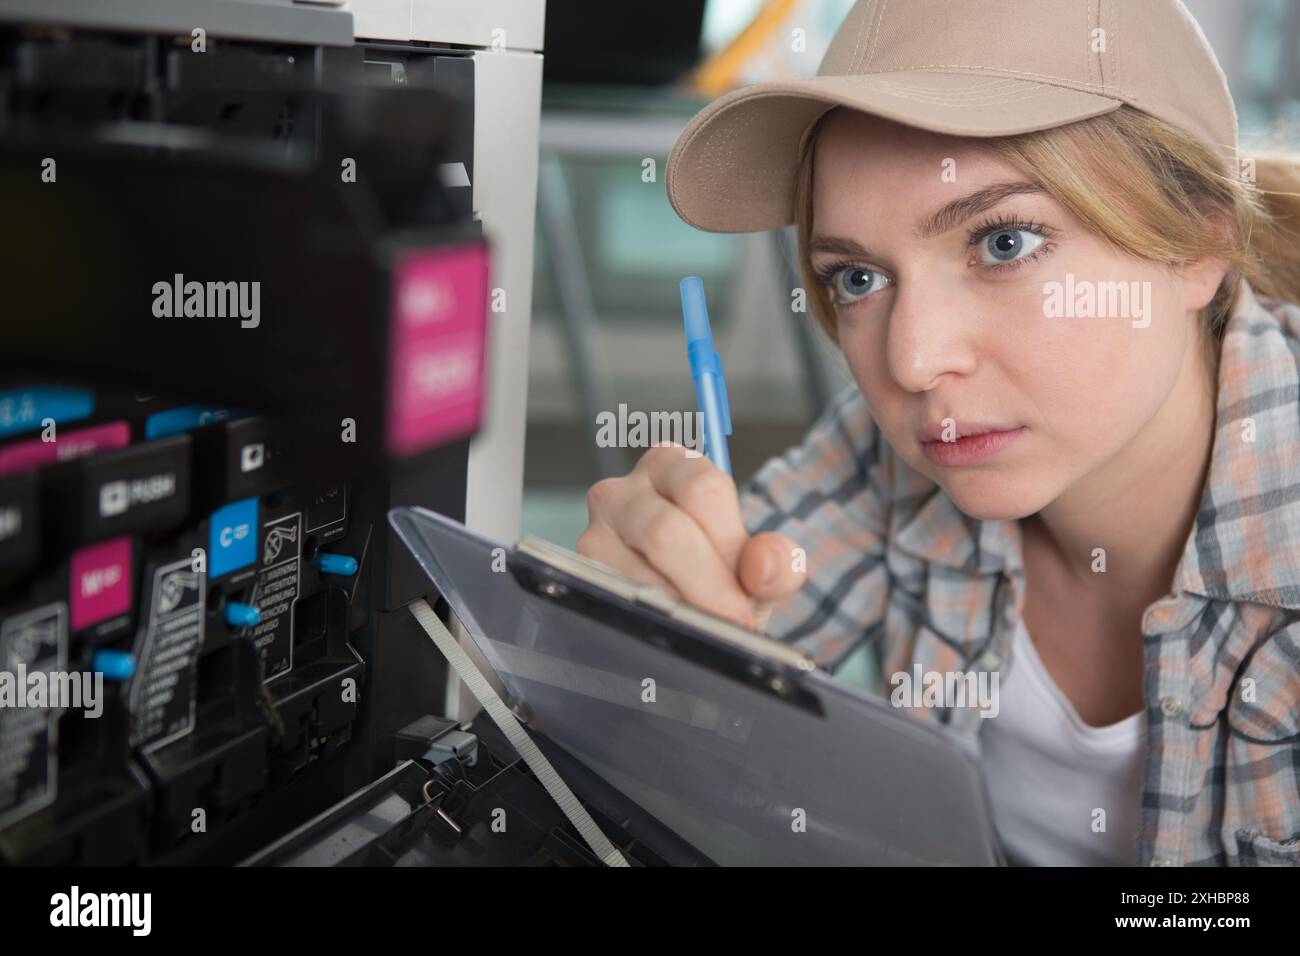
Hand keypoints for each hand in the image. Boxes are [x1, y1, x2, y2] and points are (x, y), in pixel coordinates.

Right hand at [577, 443, 804, 630]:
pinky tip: (674, 626)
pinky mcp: (582, 571)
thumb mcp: (759, 567)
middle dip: (708, 586)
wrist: (690, 608)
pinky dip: (655, 622)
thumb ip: (777, 563)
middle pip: (667, 531)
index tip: (750, 587)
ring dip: (682, 609)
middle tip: (733, 620)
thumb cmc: (720, 575)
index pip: (703, 488)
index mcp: (672, 465)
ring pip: (640, 573)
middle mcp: (624, 490)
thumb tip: (763, 565)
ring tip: (708, 625)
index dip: (732, 545)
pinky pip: (620, 599)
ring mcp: (595, 531)